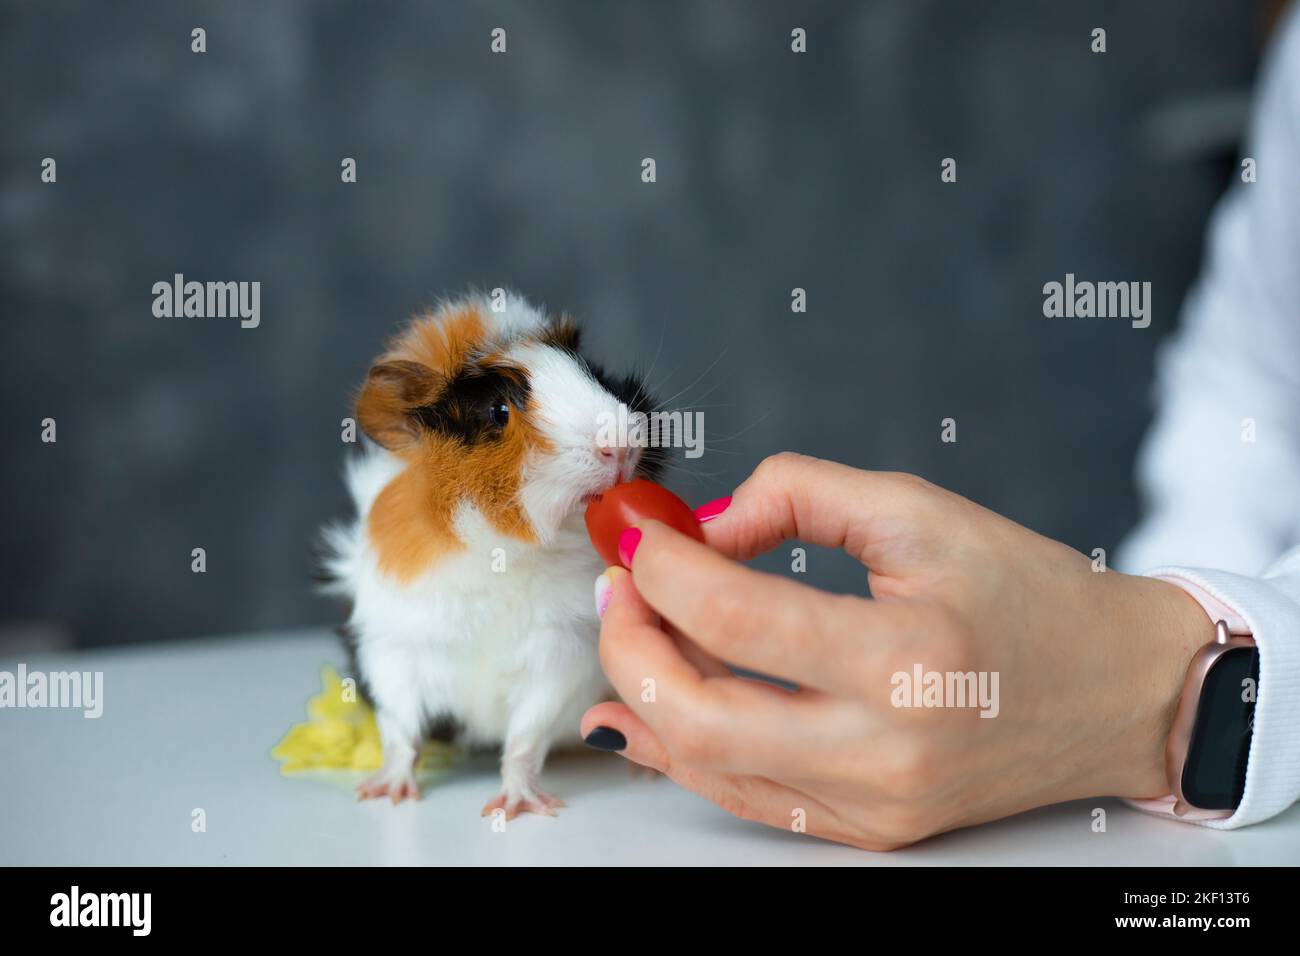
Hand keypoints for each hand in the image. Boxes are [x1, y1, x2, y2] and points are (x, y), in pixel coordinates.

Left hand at [581, 453, 1214, 849]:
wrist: (1117, 692)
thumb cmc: (1028, 594)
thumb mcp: (920, 511)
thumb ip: (799, 492)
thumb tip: (703, 527)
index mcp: (909, 657)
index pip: (736, 619)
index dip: (662, 568)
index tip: (638, 534)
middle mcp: (888, 749)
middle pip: (698, 712)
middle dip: (628, 640)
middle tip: (620, 586)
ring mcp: (876, 805)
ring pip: (707, 766)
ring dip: (642, 692)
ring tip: (629, 629)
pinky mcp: (870, 831)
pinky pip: (745, 798)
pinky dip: (682, 750)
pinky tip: (644, 708)